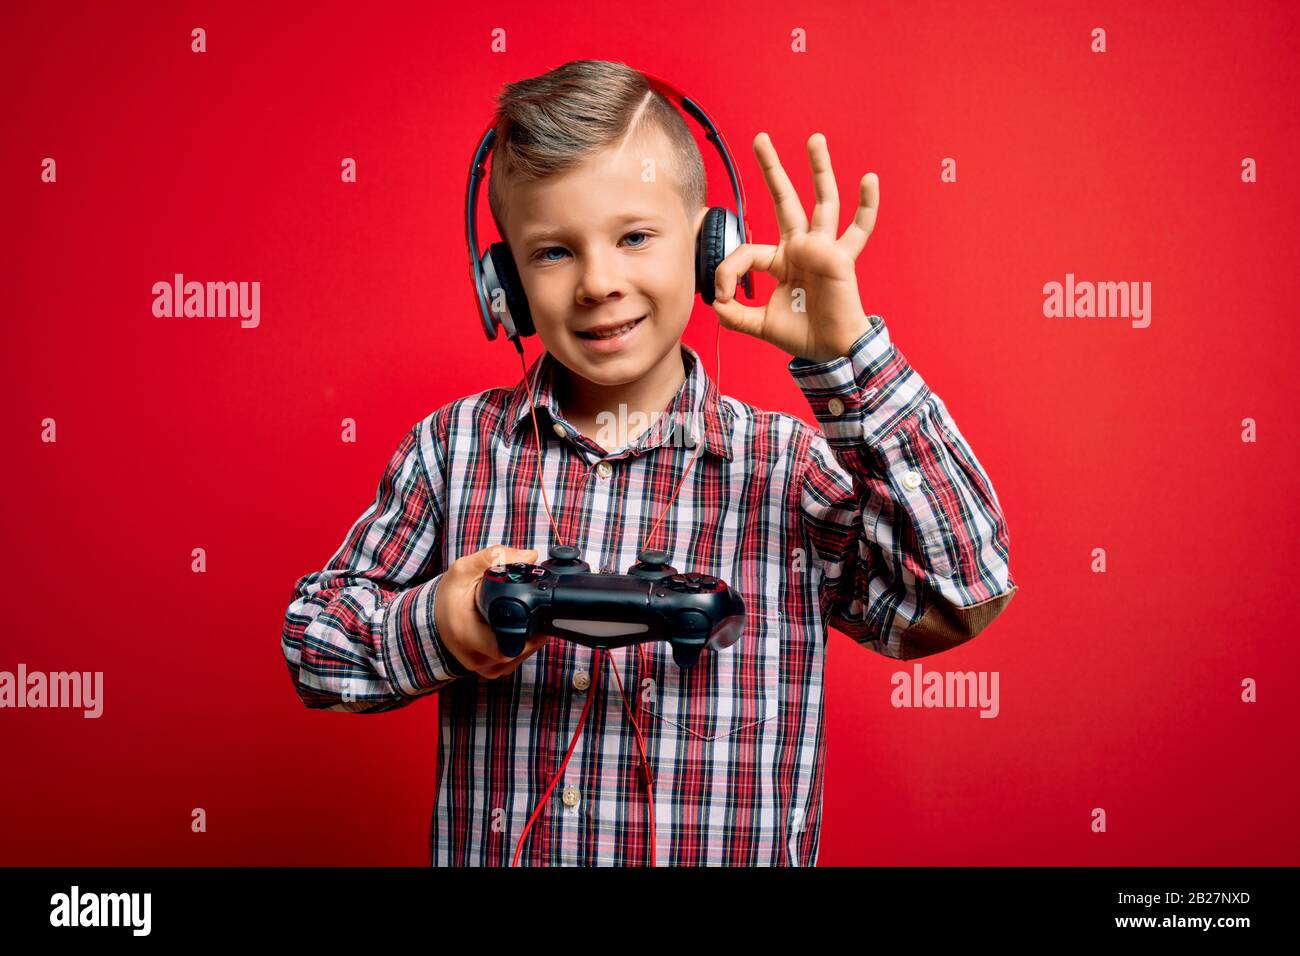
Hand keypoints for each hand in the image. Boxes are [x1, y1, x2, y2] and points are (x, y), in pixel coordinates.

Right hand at [434, 545, 551, 679]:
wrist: (436, 616)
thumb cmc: (450, 595)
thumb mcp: (464, 569)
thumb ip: (495, 557)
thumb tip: (530, 556)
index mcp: (467, 635)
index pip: (508, 645)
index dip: (529, 631)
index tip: (535, 612)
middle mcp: (474, 657)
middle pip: (519, 652)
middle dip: (533, 632)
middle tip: (536, 612)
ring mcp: (482, 668)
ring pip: (518, 660)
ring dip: (530, 641)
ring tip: (529, 619)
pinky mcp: (489, 671)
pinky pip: (513, 663)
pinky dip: (522, 648)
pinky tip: (522, 631)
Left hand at [711, 132, 879, 363]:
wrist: (829, 350)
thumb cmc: (801, 334)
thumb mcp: (758, 325)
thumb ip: (734, 314)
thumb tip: (715, 303)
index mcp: (781, 260)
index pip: (748, 251)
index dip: (728, 271)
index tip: (722, 296)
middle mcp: (801, 247)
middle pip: (786, 200)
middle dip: (772, 169)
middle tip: (760, 138)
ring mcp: (823, 248)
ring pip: (823, 201)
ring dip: (819, 169)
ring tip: (814, 139)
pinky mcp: (841, 257)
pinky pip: (859, 228)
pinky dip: (867, 205)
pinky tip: (870, 179)